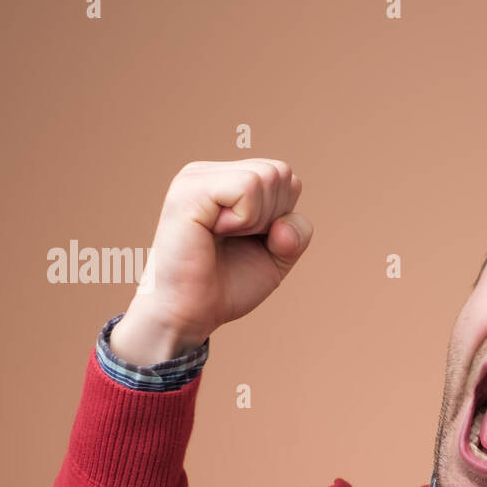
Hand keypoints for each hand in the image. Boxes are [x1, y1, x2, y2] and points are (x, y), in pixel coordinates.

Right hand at [113, 159, 312, 362]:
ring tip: (223, 237)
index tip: (249, 240)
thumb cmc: (225, 285)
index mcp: (227, 180)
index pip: (285, 177)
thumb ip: (296, 234)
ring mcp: (196, 178)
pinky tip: (216, 233)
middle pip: (280, 172)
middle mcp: (210, 172)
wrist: (189, 314)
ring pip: (266, 176)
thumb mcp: (277, 258)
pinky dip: (246, 219)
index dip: (282, 217)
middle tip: (235, 241)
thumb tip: (284, 223)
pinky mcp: (190, 190)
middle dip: (273, 217)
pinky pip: (247, 186)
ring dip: (257, 220)